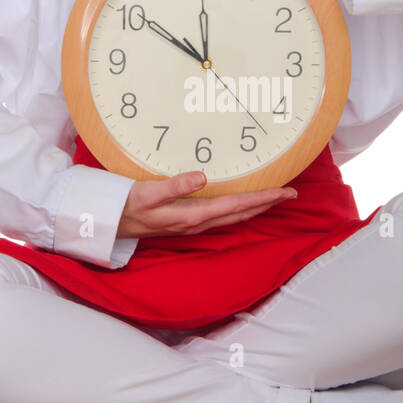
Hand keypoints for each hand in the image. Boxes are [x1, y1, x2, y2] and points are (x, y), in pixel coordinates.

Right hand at [116, 170, 297, 238]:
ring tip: (274, 199)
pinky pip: (222, 217)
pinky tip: (242, 206)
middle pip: (242, 214)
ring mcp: (194, 225)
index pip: (237, 206)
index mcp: (193, 215)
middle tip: (291, 194)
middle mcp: (198, 223)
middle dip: (267, 204)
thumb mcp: (147, 193)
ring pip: (234, 218)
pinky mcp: (188, 222)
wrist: (111, 223)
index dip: (263, 198)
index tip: (285, 191)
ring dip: (255, 208)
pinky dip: (239, 211)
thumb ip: (175, 186)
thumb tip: (202, 177)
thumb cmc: (128, 205)